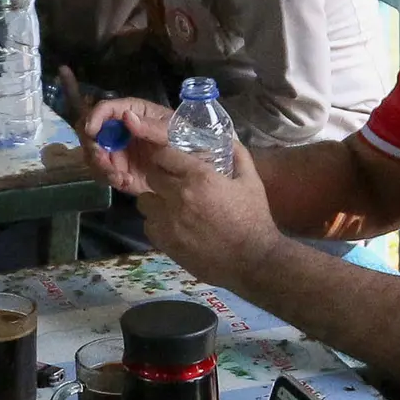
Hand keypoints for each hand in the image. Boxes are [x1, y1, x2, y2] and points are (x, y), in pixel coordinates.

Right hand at [78, 97, 175, 194]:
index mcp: (133, 112)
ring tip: (121, 178)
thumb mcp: (172, 133)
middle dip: (93, 148)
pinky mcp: (117, 169)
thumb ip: (151, 127)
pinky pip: (104, 174)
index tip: (92, 131)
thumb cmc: (184, 143)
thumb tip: (127, 116)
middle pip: (91, 132)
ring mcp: (116, 150)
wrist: (189, 173)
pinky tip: (126, 182)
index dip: (95, 117)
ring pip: (93, 155)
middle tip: (103, 161)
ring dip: (102, 167)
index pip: (106, 108)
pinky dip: (111, 179)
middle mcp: (119, 129)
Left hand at [135, 135, 279, 292]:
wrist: (252, 261)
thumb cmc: (254, 219)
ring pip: (145, 201)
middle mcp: (178, 196)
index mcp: (199, 177)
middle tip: (171, 183)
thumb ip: (238, 156)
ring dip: (155, 200)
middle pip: (151, 176)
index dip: (165, 156)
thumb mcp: (251, 181)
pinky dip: (156, 223)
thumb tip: (228, 138)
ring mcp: (169, 221)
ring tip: (170, 205)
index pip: (164, 155)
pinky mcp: (165, 242)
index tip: (170, 160)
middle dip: (160, 176)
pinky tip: (171, 225)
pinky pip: (148, 225)